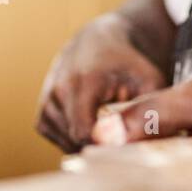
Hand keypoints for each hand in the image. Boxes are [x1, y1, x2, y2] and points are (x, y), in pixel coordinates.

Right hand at [35, 13, 168, 151]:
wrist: (98, 44)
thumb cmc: (128, 65)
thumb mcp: (149, 81)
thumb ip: (146, 112)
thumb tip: (134, 144)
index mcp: (83, 82)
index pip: (85, 134)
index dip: (107, 146)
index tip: (127, 143)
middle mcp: (58, 91)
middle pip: (77, 142)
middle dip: (101, 146)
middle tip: (123, 135)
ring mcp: (47, 103)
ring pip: (68, 144)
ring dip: (89, 144)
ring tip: (109, 126)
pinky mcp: (42, 114)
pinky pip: (59, 141)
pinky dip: (76, 141)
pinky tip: (93, 126)